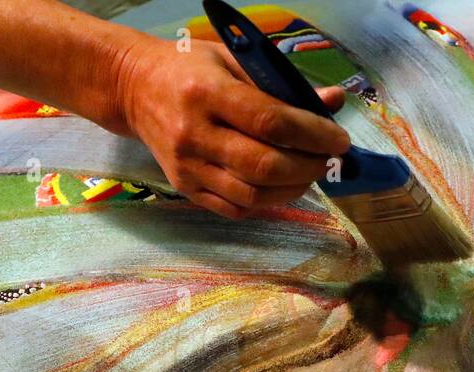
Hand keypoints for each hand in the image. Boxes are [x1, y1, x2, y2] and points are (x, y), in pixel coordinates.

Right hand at [109, 37, 350, 218]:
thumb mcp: (234, 60)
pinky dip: (267, 202)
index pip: (271, 123)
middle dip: (309, 167)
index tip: (340, 140)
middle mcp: (194, 134)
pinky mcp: (185, 188)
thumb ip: (283, 85)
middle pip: (264, 166)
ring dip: (292, 189)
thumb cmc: (189, 68)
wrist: (134, 88)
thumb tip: (333, 103)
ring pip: (252, 194)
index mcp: (207, 93)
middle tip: (328, 160)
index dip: (313, 136)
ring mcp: (187, 167)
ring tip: (309, 173)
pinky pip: (236, 208)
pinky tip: (281, 186)